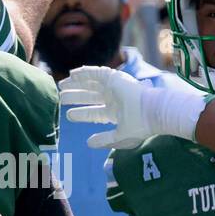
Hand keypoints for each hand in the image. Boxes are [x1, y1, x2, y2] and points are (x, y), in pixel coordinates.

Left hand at [59, 66, 205, 148]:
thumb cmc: (140, 126)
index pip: (95, 112)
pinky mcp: (114, 77)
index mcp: (116, 112)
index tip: (69, 115)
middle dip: (76, 97)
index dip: (82, 113)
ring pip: (90, 84)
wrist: (152, 112)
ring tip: (62, 85)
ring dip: (76, 84)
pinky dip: (84, 73)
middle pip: (90, 96)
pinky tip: (72, 75)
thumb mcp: (120, 137)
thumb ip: (104, 140)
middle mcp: (114, 98)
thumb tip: (88, 143)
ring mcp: (114, 87)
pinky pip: (95, 72)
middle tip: (62, 97)